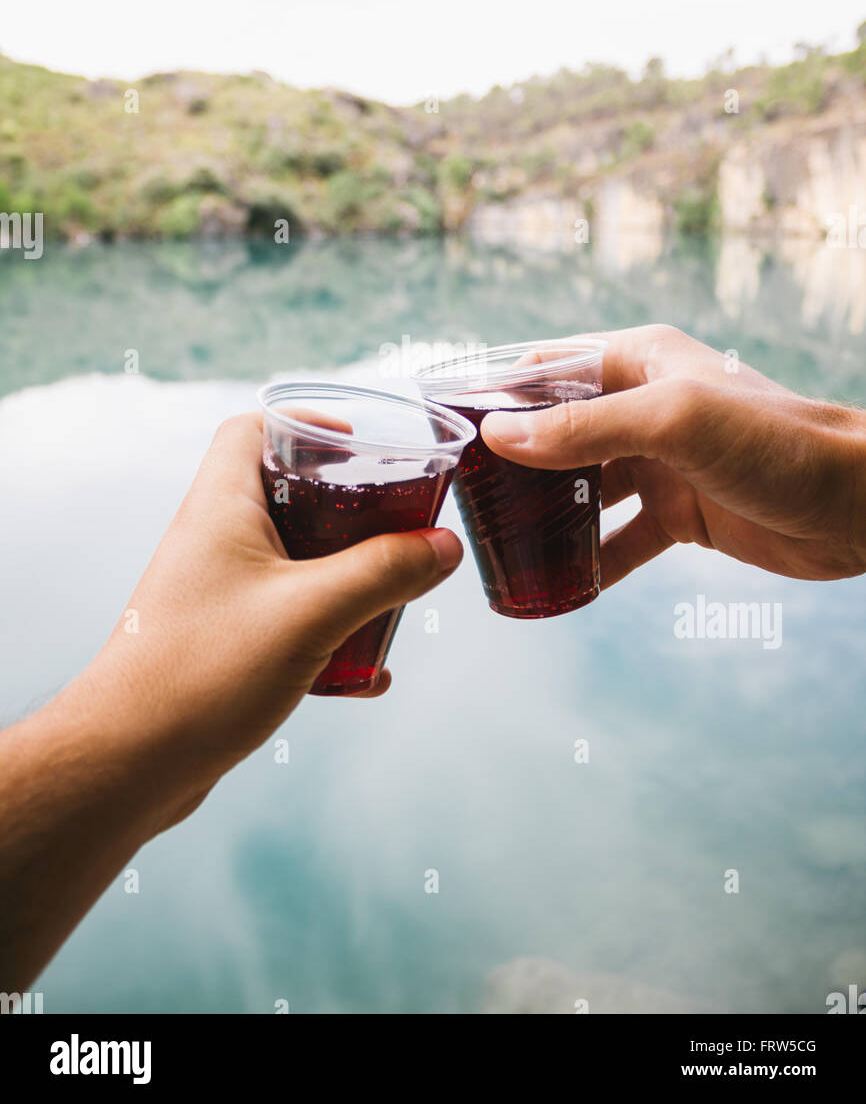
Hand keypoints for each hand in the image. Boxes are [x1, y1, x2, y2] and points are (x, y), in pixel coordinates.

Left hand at [0, 413, 461, 986]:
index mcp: (222, 507)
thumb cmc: (203, 674)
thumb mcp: (312, 613)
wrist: (127, 763)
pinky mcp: (221, 642)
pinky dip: (328, 632)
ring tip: (391, 598)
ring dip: (345, 577)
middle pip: (288, 494)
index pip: (254, 429)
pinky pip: (287, 617)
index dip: (309, 426)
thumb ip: (384, 572)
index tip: (364, 446)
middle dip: (350, 510)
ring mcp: (215, 592)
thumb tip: (444, 546)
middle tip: (398, 526)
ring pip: (293, 561)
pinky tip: (362, 672)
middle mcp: (213, 541)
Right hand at [481, 324, 865, 586]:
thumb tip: (499, 438)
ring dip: (544, 516)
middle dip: (512, 466)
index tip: (447, 434)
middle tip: (465, 503)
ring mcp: (660, 463)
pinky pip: (619, 539)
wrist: (856, 504)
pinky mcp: (680, 513)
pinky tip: (559, 585)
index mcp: (637, 363)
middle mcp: (641, 407)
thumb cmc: (775, 441)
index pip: (545, 370)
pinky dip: (589, 560)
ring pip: (581, 489)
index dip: (496, 397)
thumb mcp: (672, 422)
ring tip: (498, 546)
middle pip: (555, 433)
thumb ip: (584, 428)